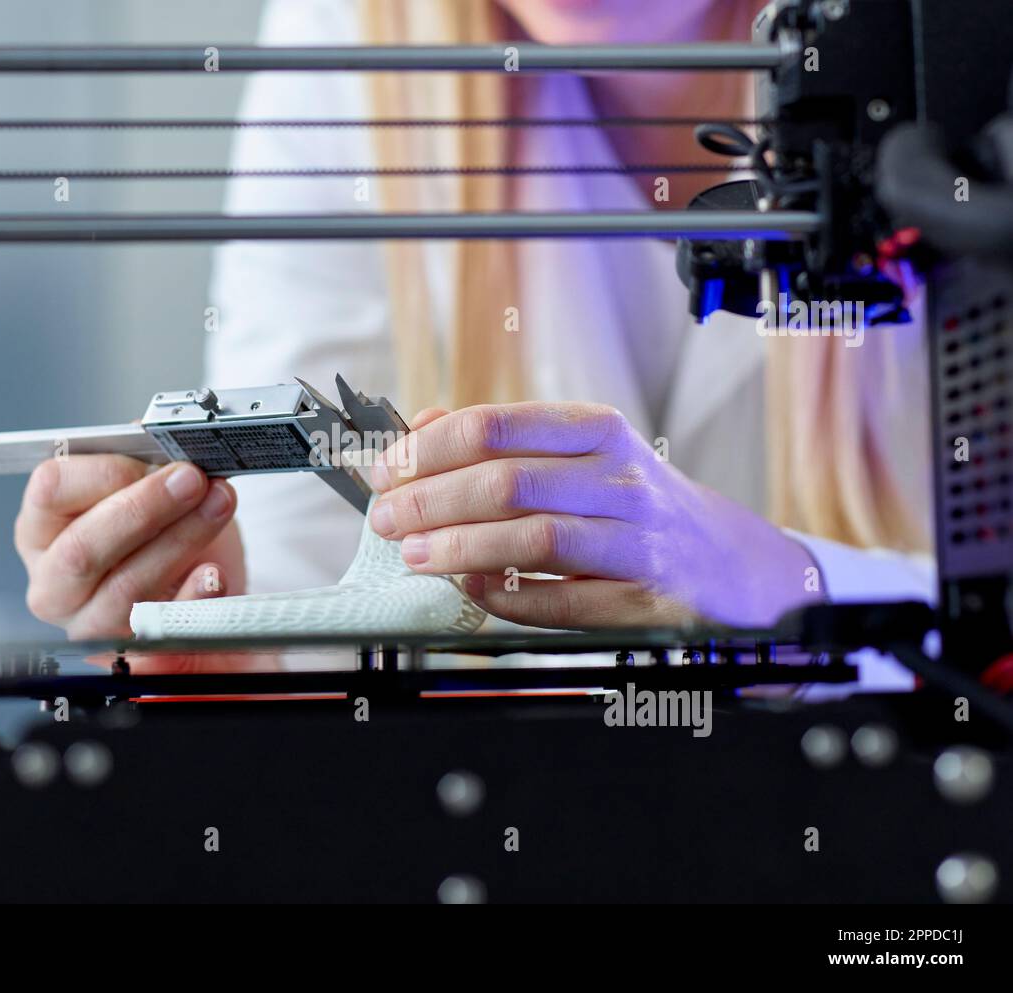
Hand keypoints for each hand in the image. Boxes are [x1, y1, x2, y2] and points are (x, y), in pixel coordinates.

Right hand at [15, 456, 244, 639]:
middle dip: (145, 509)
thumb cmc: (160, 527)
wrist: (199, 578)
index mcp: (42, 529)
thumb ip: (144, 461)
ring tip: (218, 505)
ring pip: (125, 588)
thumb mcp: (146, 485)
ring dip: (179, 541)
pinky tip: (214, 572)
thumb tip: (160, 438)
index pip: (50, 492)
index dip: (104, 472)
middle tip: (192, 479)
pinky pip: (160, 631)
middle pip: (84, 549)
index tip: (154, 459)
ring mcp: (89, 622)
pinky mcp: (133, 654)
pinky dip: (191, 599)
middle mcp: (54, 582)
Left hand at [368, 403, 823, 628]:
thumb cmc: (635, 504)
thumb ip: (505, 440)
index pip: (497, 426)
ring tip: (416, 556)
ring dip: (461, 548)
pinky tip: (472, 591)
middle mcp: (621, 478)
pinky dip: (508, 598)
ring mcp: (639, 539)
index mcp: (597, 431)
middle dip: (431, 502)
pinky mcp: (647, 596)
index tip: (387, 470)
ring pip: (534, 539)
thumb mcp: (580, 455)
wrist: (731, 561)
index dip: (429, 449)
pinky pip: (564, 600)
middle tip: (387, 520)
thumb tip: (421, 427)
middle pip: (506, 482)